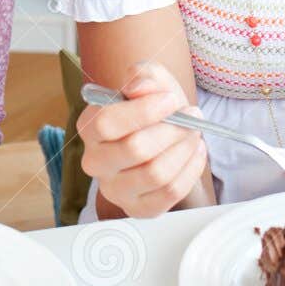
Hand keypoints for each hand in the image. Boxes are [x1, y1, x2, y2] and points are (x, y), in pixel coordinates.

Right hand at [78, 61, 207, 218]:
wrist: (167, 139)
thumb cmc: (155, 111)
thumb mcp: (151, 82)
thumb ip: (144, 76)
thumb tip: (138, 89)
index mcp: (89, 127)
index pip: (105, 123)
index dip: (143, 111)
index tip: (170, 100)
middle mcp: (96, 161)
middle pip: (134, 149)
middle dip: (172, 130)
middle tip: (191, 117)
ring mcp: (115, 189)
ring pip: (155, 173)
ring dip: (183, 150)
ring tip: (194, 134)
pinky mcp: (138, 208)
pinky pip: (169, 193)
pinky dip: (190, 170)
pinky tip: (194, 153)